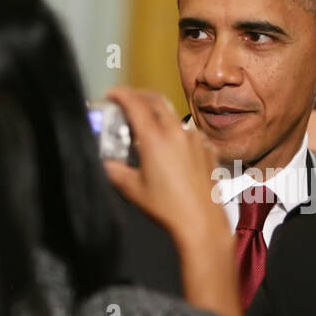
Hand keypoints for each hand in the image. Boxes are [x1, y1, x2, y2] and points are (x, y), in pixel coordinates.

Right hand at [102, 88, 242, 315]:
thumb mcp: (132, 189)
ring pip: (174, 117)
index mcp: (155, 138)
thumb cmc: (169, 209)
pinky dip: (177, 134)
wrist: (201, 222)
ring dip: (159, 116)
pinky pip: (190, 134)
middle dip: (139, 96)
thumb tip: (107, 164)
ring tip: (149, 131)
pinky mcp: (208, 150)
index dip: (120, 94)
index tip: (112, 94)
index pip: (134, 103)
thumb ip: (115, 171)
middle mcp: (177, 133)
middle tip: (127, 101)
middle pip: (156, 101)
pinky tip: (173, 148)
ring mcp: (195, 140)